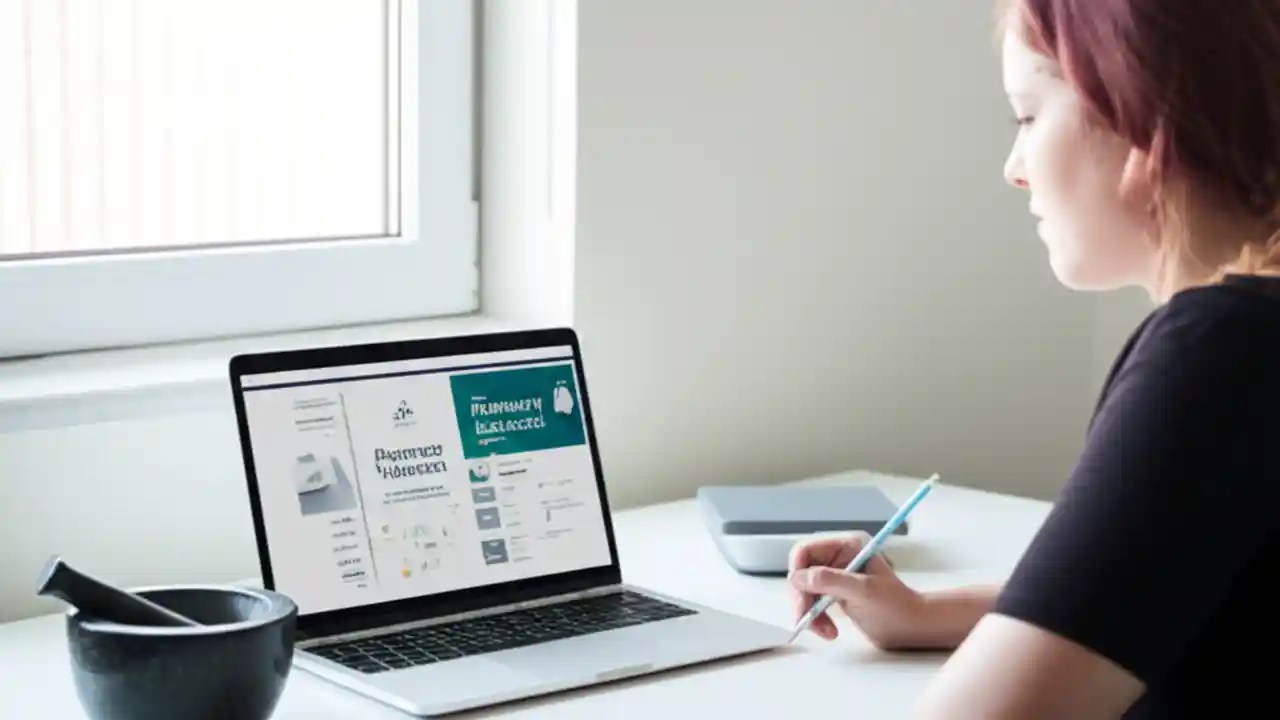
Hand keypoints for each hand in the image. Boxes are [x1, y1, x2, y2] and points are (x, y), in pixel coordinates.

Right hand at [788, 531, 929, 649]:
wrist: (912, 628)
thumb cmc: (896, 607)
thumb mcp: (863, 591)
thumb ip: (830, 580)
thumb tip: (798, 577)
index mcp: (847, 546)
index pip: (807, 551)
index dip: (799, 571)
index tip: (801, 595)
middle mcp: (839, 558)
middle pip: (802, 572)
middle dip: (802, 597)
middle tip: (806, 619)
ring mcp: (836, 576)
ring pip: (804, 590)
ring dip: (808, 611)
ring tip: (824, 630)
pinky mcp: (835, 594)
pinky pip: (812, 603)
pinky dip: (815, 618)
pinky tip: (828, 631)